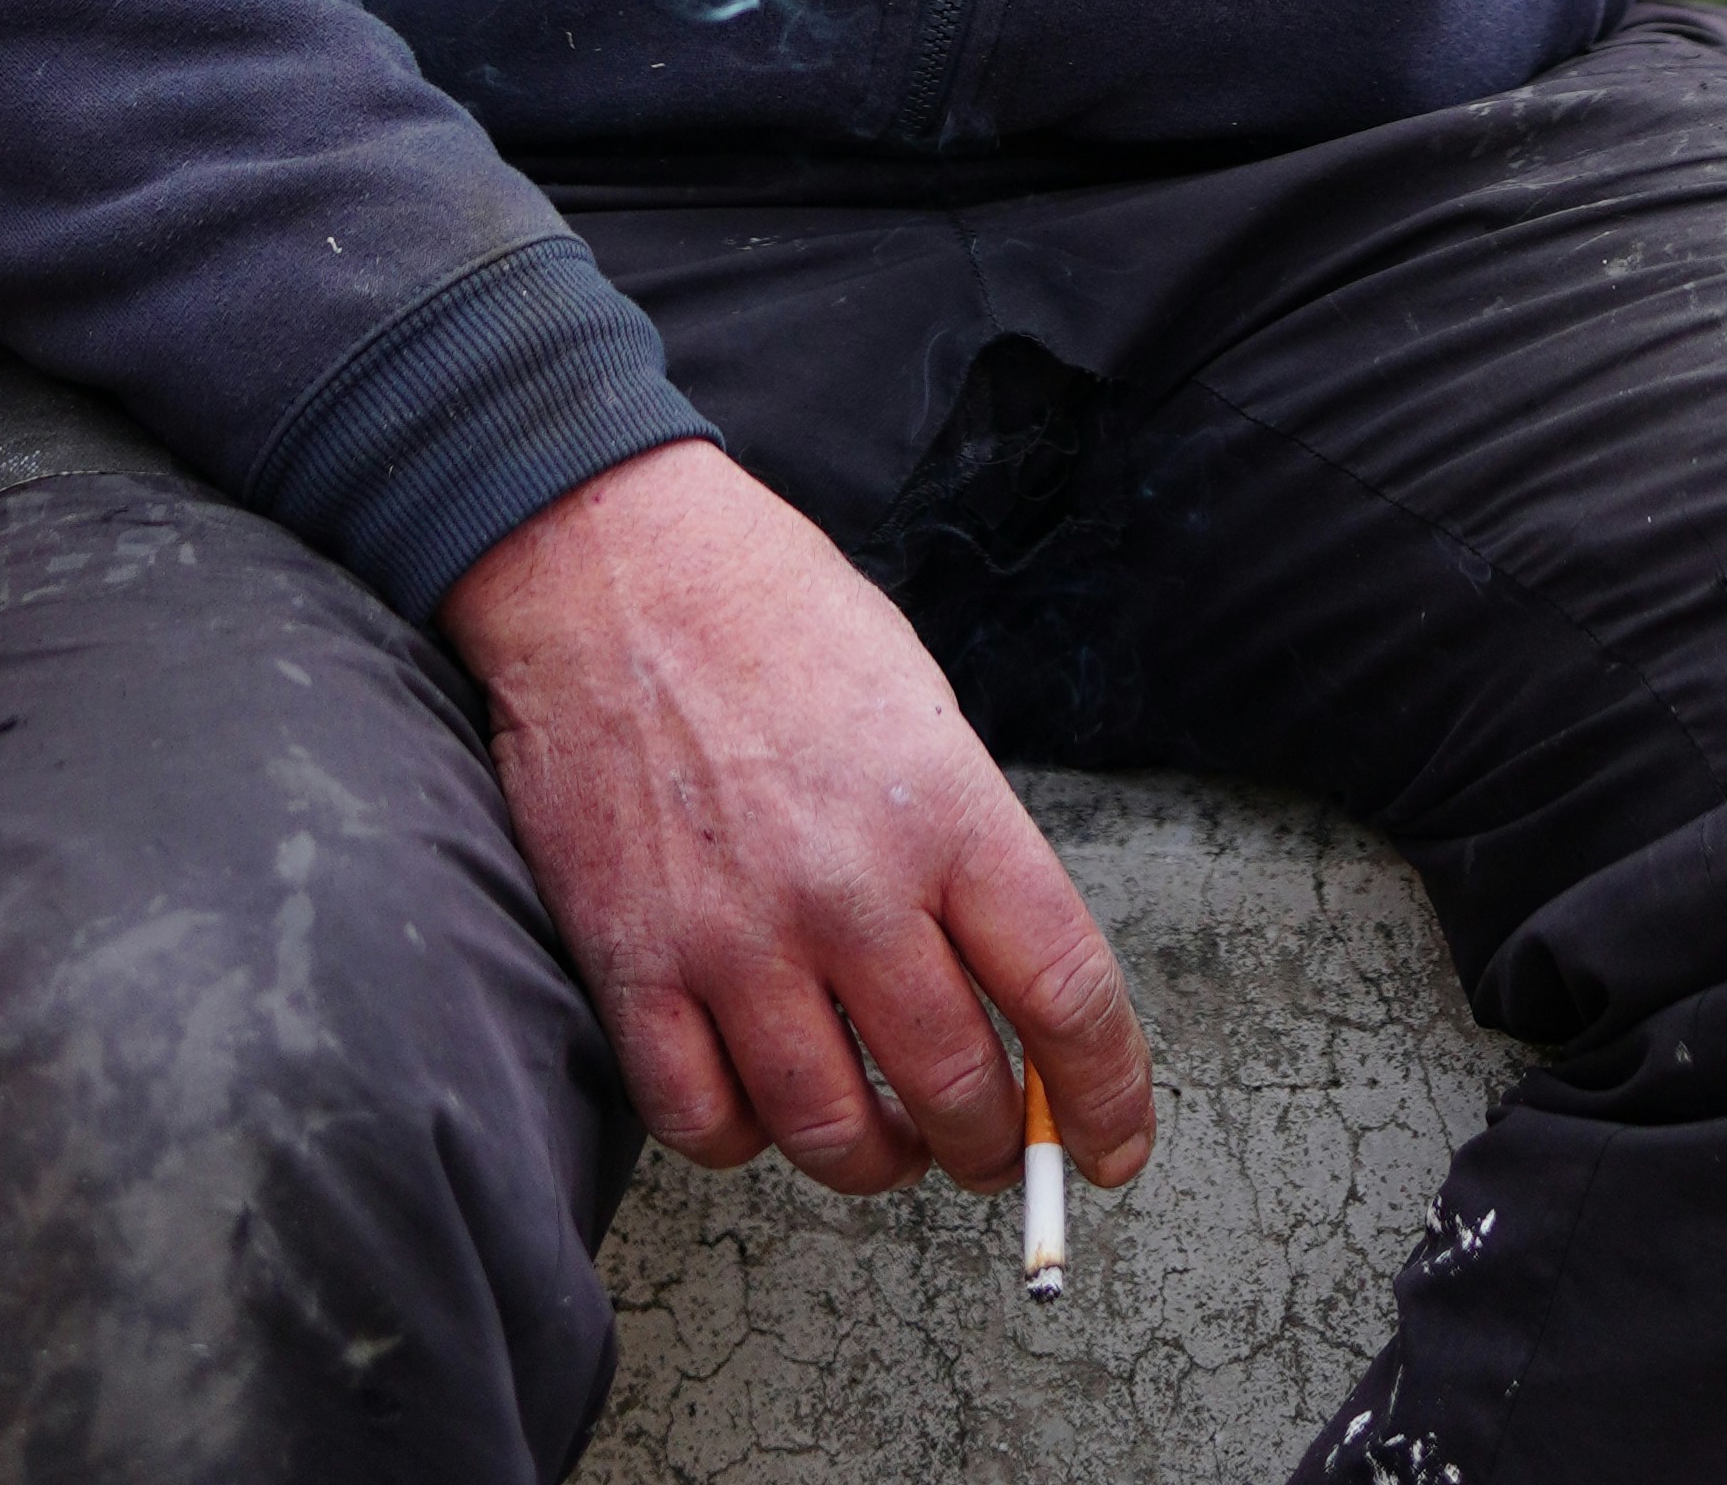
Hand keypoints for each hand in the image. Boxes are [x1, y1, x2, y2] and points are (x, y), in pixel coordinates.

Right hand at [442, 436, 1154, 1200]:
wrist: (614, 563)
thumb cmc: (777, 618)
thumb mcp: (920, 707)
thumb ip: (966, 849)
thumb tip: (1012, 987)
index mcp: (943, 809)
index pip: (1064, 992)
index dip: (1105, 1094)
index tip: (1113, 1145)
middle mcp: (850, 888)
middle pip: (957, 1087)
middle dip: (997, 1146)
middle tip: (995, 1146)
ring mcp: (736, 938)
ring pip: (836, 1134)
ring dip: (882, 1163)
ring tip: (890, 1143)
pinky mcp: (635, 967)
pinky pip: (705, 1122)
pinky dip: (748, 1140)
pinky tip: (766, 1105)